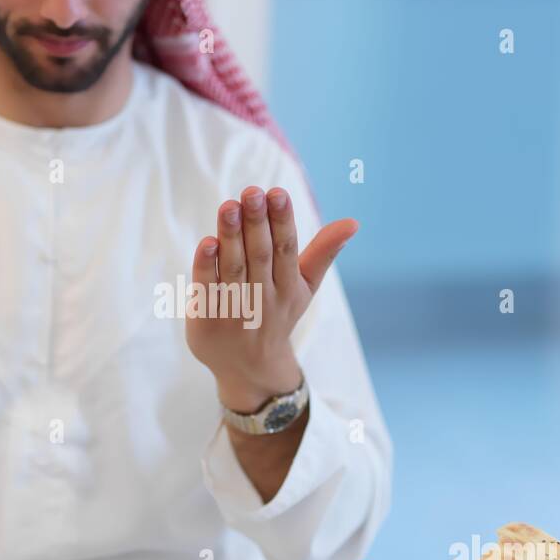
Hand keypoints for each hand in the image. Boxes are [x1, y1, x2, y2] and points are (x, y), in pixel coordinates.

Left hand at [185, 185, 356, 412]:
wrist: (249, 369)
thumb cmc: (276, 314)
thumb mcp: (303, 287)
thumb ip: (323, 252)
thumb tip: (353, 222)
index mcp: (288, 288)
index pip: (286, 250)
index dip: (282, 221)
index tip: (278, 192)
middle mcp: (264, 299)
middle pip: (260, 256)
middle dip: (257, 223)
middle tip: (252, 191)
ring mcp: (235, 312)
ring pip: (234, 269)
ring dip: (231, 237)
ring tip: (229, 206)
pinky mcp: (208, 322)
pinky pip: (207, 290)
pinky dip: (206, 267)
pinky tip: (207, 242)